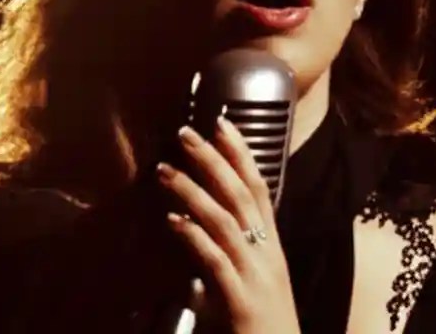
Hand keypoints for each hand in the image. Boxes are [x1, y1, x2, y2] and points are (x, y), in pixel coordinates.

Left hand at [156, 116, 300, 333]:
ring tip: (164, 170)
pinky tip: (172, 222)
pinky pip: (216, 262)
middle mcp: (267, 255)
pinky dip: (195, 238)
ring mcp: (256, 276)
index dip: (241, 154)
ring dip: (193, 192)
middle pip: (241, 195)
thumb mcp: (245, 291)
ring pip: (226, 222)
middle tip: (184, 133)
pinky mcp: (241, 302)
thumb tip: (194, 257)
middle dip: (213, 160)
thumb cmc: (262, 331)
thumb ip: (223, 270)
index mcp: (270, 248)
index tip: (222, 123)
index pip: (259, 189)